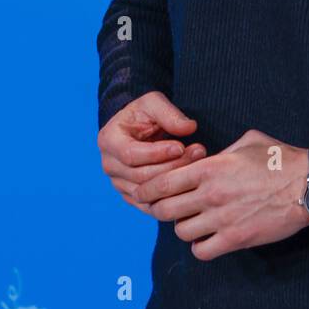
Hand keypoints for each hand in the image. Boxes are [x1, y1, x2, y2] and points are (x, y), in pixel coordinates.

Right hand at [98, 91, 205, 213]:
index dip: (157, 153)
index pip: (131, 154)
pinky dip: (171, 198)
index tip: (181, 146)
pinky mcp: (131, 196)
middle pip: (141, 176)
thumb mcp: (154, 102)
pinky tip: (191, 185)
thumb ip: (169, 114)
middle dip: (172, 166)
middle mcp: (110, 165)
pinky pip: (151, 205)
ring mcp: (119, 183)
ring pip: (147, 193)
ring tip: (198, 165)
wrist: (137, 128)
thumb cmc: (144, 113)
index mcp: (109, 141)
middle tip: (198, 153)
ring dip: (175, 182)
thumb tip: (189, 128)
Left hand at [132, 128, 308, 259]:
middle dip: (162, 209)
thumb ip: (220, 151)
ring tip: (194, 222)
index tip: (144, 194)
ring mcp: (222, 219)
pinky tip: (209, 238)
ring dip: (184, 227)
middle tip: (170, 209)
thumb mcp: (246, 142)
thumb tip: (206, 158)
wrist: (308, 185)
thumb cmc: (280, 159)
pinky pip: (202, 251)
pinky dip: (201, 247)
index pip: (161, 183)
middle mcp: (210, 194)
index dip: (147, 190)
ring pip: (181, 232)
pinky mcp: (236, 239)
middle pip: (164, 210)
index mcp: (209, 168)